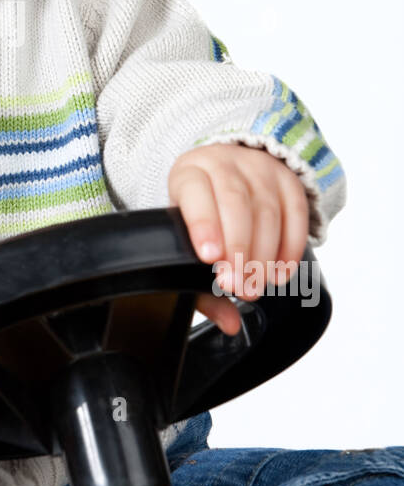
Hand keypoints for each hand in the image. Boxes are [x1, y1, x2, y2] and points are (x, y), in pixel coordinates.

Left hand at [168, 142, 309, 335]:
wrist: (230, 171)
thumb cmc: (204, 211)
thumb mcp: (190, 237)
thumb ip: (202, 285)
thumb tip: (228, 322)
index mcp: (190, 172)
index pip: (196, 193)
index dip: (204, 225)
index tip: (209, 258)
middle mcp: (225, 163)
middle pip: (236, 203)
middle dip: (239, 250)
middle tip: (238, 286)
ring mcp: (260, 168)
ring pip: (268, 210)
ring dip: (264, 255)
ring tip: (256, 286)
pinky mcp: (289, 180)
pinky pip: (296, 213)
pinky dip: (291, 248)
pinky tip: (280, 273)